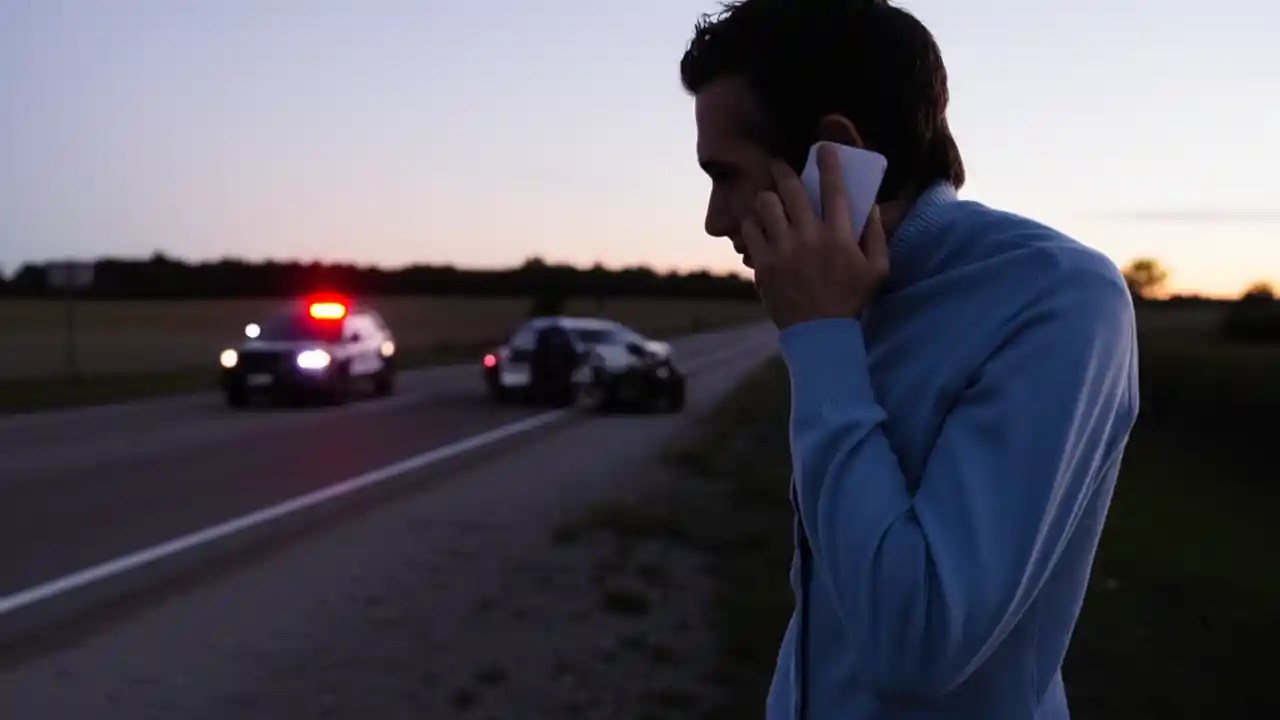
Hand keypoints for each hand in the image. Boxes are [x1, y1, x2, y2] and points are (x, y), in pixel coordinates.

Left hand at [741, 144, 888, 329]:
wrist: (819, 333)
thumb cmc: (850, 300)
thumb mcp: (877, 269)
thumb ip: (877, 235)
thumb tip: (872, 206)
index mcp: (840, 236)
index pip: (834, 189)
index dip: (829, 164)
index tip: (824, 149)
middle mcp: (810, 237)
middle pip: (791, 189)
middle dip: (782, 170)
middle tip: (777, 164)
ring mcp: (784, 250)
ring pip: (766, 204)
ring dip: (766, 198)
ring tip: (767, 201)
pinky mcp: (764, 263)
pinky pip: (750, 230)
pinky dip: (752, 224)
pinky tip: (757, 226)